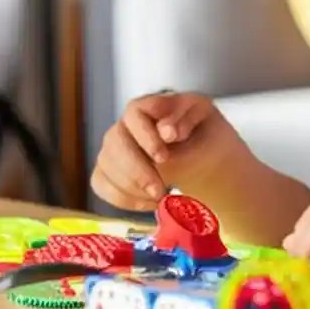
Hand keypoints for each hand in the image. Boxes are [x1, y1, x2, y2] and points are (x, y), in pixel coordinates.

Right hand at [90, 91, 243, 210]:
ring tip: (160, 196)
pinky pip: (101, 183)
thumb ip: (186, 120)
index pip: (134, 113)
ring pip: (105, 165)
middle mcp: (127, 125)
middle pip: (114, 142)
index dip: (145, 136)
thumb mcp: (206, 120)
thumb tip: (166, 130)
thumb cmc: (206, 133)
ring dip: (131, 187)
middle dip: (136, 170)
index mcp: (152, 105)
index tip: (163, 157)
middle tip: (159, 190)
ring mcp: (116, 147)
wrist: (208, 158)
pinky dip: (122, 198)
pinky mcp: (111, 169)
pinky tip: (148, 202)